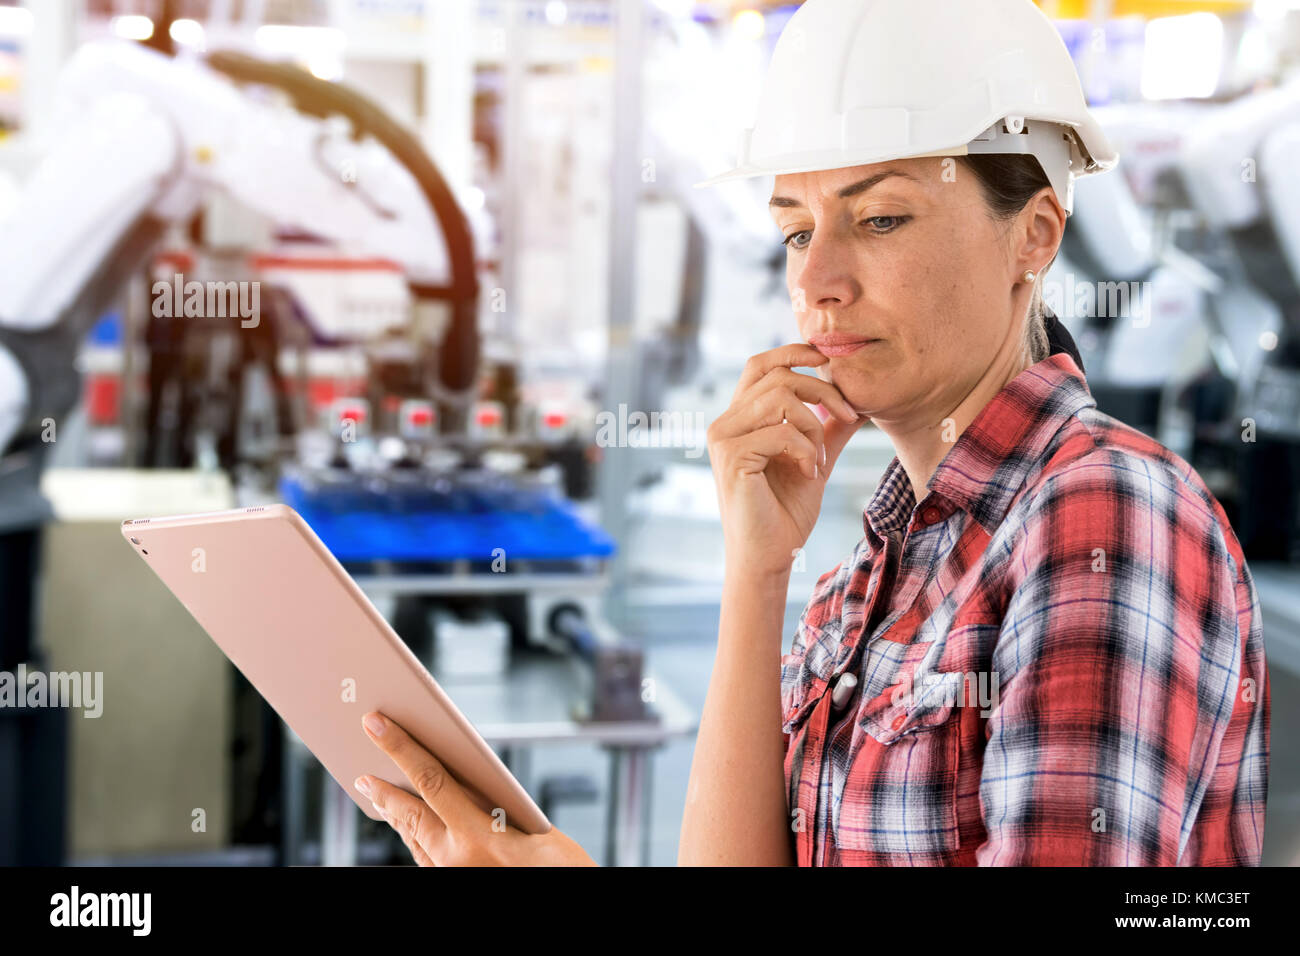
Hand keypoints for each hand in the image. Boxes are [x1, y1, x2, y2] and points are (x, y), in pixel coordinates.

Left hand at [356, 711, 596, 865]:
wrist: (568, 906)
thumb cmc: (563, 871)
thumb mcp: (536, 830)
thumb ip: (499, 805)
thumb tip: (467, 784)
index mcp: (480, 838)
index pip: (431, 780)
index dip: (400, 747)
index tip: (376, 723)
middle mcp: (456, 860)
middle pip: (410, 813)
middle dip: (383, 788)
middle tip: (363, 767)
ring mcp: (451, 876)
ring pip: (413, 837)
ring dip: (393, 813)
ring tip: (377, 793)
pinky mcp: (452, 885)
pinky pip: (424, 856)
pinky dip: (412, 835)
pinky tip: (408, 825)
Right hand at [706, 343, 860, 577]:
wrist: (769, 555)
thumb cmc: (785, 512)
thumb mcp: (815, 460)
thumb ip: (830, 429)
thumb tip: (858, 402)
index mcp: (740, 418)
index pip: (760, 365)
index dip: (793, 352)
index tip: (829, 360)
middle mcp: (725, 422)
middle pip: (778, 376)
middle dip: (823, 391)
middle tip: (849, 415)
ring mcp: (723, 437)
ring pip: (781, 398)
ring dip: (814, 426)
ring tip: (820, 457)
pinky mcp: (731, 456)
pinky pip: (781, 431)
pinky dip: (806, 450)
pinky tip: (809, 472)